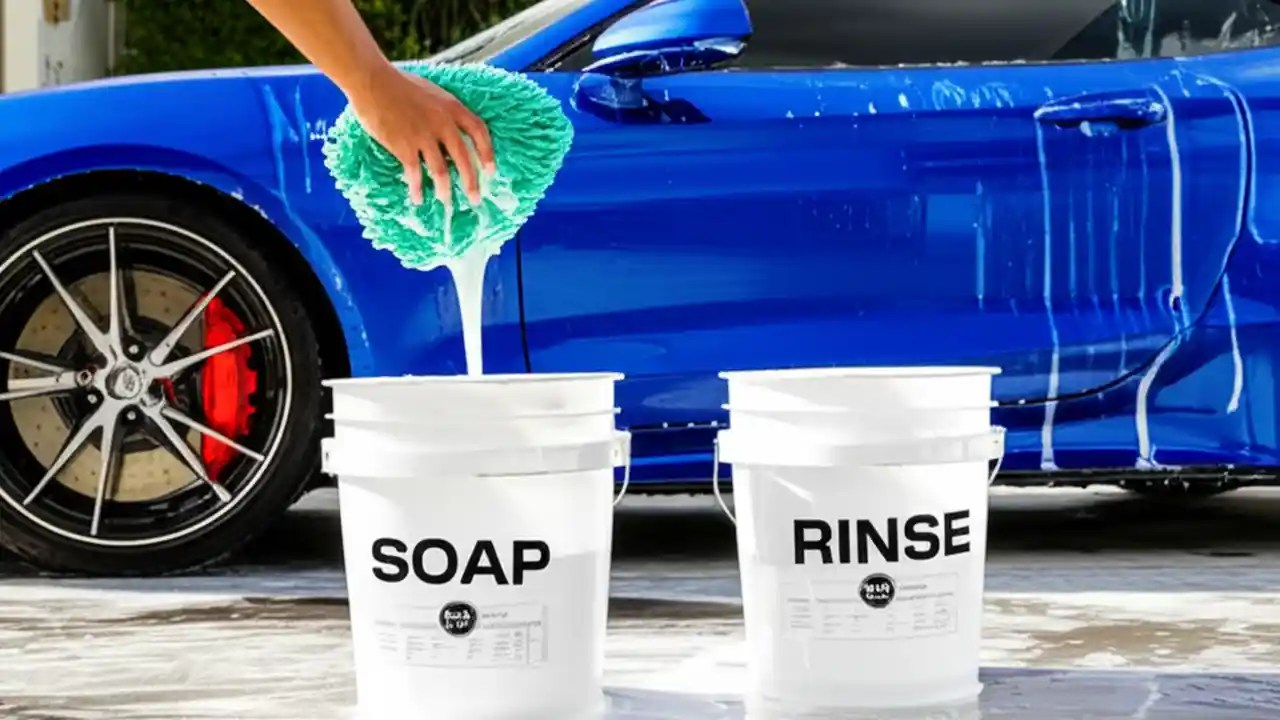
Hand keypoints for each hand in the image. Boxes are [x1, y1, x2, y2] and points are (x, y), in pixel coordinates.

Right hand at [349, 65, 495, 205]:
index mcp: (452, 107)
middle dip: (471, 182)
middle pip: (463, 158)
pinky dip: (417, 188)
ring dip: (444, 190)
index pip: (479, 131)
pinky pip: (415, 173)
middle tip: (475, 199)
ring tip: (446, 201)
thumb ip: (443, 112)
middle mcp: (442, 123)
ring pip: (441, 171)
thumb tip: (450, 134)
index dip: (487, 153)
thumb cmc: (400, 85)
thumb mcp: (431, 93)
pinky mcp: (404, 146)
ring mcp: (424, 136)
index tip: (491, 171)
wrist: (373, 82)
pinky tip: (417, 198)